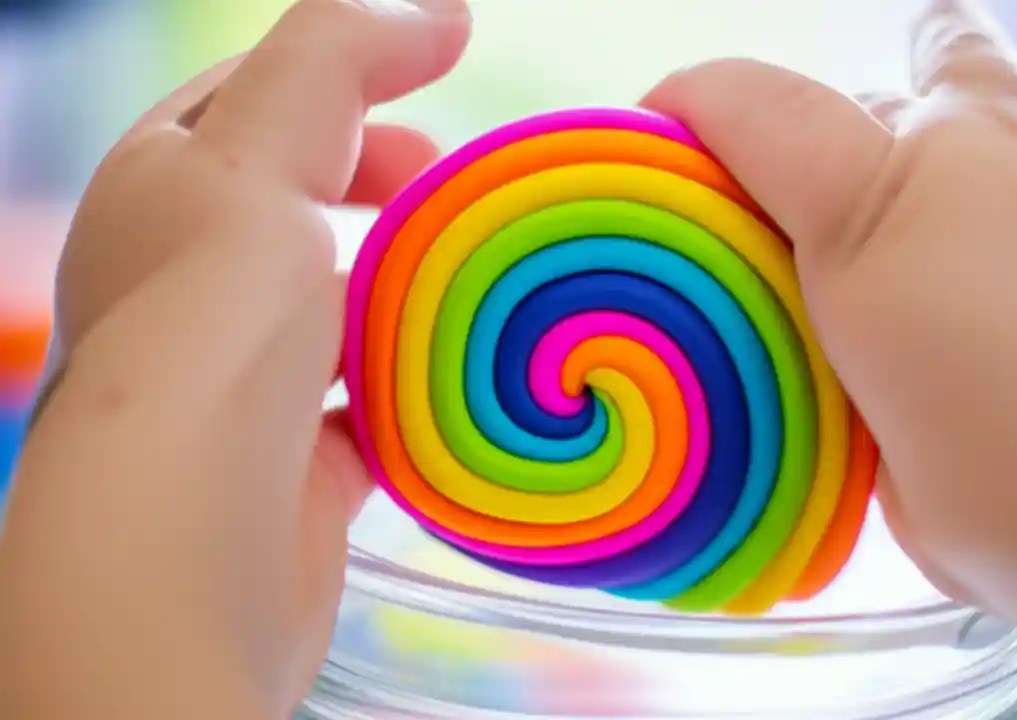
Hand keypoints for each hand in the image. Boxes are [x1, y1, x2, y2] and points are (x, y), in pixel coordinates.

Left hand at [0, 1, 468, 717]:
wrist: (191, 536)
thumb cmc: (210, 328)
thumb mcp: (263, 152)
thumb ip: (340, 56)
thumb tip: (439, 7)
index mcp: (156, 189)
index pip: (252, 101)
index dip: (345, 82)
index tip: (438, 95)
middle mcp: (183, 282)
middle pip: (301, 203)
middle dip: (384, 185)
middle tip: (450, 191)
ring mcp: (239, 376)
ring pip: (343, 306)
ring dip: (412, 288)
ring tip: (479, 279)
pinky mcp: (293, 462)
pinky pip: (370, 404)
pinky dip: (420, 384)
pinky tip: (465, 377)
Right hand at [644, 1, 1016, 716]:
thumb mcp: (914, 493)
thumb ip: (883, 402)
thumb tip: (897, 369)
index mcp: (881, 224)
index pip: (752, 104)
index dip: (693, 101)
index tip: (669, 128)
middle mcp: (992, 149)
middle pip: (890, 85)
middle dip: (852, 143)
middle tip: (852, 227)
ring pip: (1012, 92)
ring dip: (980, 141)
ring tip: (990, 215)